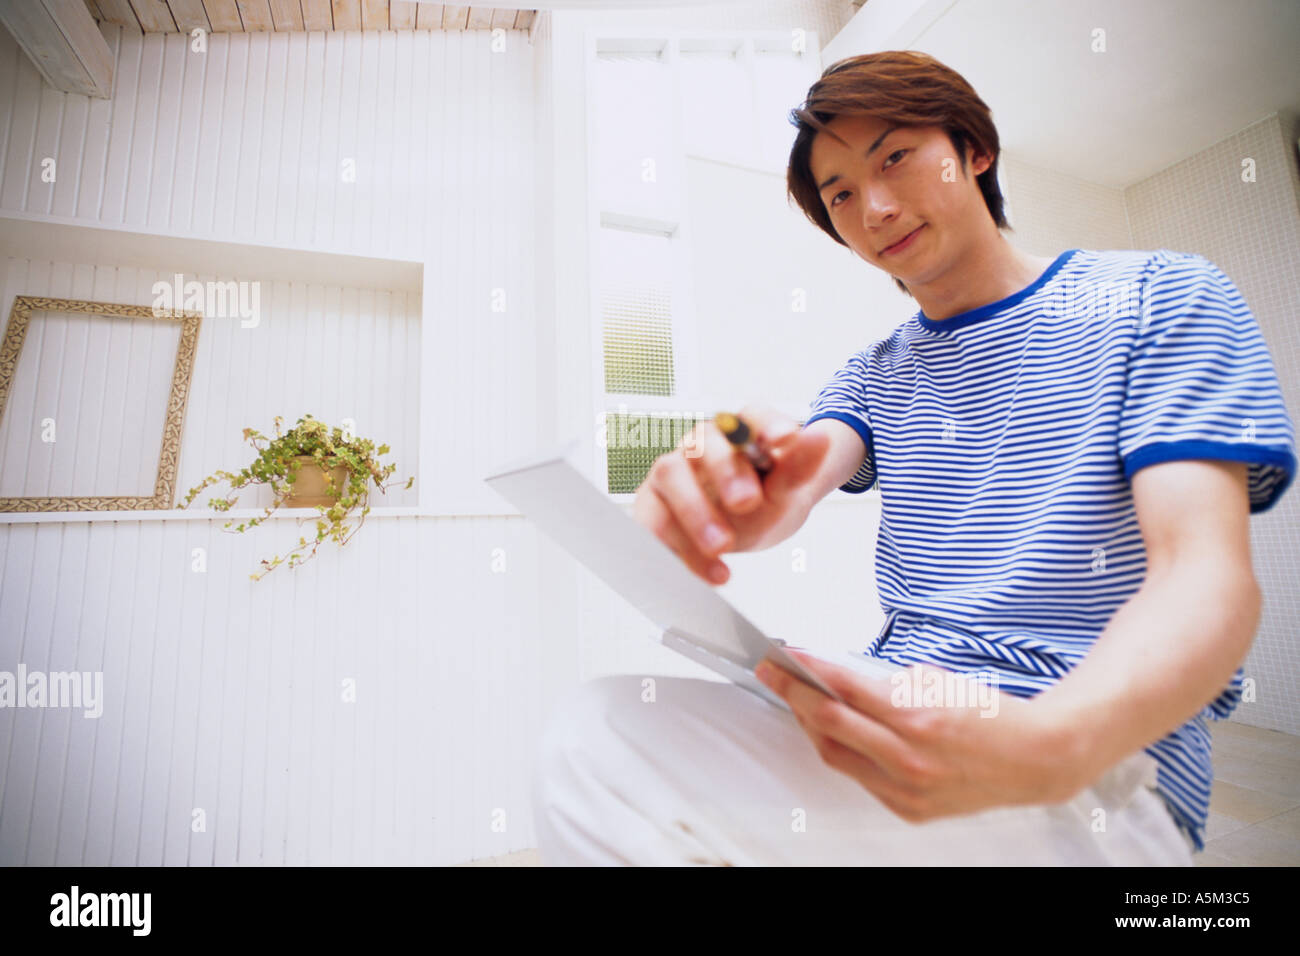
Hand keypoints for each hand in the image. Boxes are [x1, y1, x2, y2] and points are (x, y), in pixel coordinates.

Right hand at [631, 403, 829, 585]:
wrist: (738, 530)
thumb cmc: (762, 501)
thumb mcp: (785, 490)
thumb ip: (799, 467)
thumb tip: (819, 437)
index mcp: (740, 431)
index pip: (752, 415)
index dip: (767, 423)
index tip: (787, 439)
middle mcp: (701, 444)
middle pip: (705, 443)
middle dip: (725, 472)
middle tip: (747, 504)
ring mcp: (671, 470)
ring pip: (670, 475)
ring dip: (694, 512)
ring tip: (723, 548)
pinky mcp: (650, 503)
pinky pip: (652, 519)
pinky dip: (675, 546)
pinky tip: (708, 570)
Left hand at [754, 650, 1082, 821]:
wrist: (1037, 760)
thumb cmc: (995, 716)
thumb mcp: (941, 681)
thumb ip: (890, 682)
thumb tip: (846, 679)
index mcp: (918, 719)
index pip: (844, 690)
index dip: (807, 671)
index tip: (784, 656)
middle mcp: (909, 759)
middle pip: (830, 724)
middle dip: (793, 694)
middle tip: (772, 673)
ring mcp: (907, 789)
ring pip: (837, 755)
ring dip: (812, 726)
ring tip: (799, 701)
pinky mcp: (909, 808)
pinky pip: (860, 778)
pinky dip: (844, 752)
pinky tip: (835, 733)